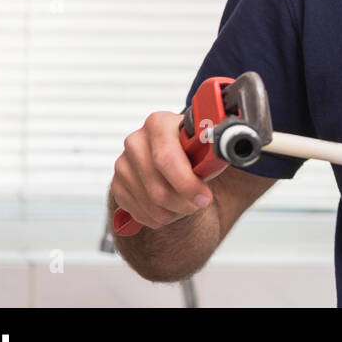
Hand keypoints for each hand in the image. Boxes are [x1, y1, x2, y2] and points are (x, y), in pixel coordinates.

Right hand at [111, 111, 216, 231]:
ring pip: (150, 204)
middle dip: (183, 203)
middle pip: (157, 188)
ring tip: (187, 205)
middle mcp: (136, 141)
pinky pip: (138, 212)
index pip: (166, 158)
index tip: (205, 198)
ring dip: (173, 213)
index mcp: (158, 123)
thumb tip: (223, 153)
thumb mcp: (205, 146)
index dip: (187, 183)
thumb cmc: (193, 149)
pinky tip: (171, 208)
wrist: (175, 154)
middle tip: (199, 204)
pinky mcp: (117, 184)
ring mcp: (123, 163)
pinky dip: (159, 218)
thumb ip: (210, 152)